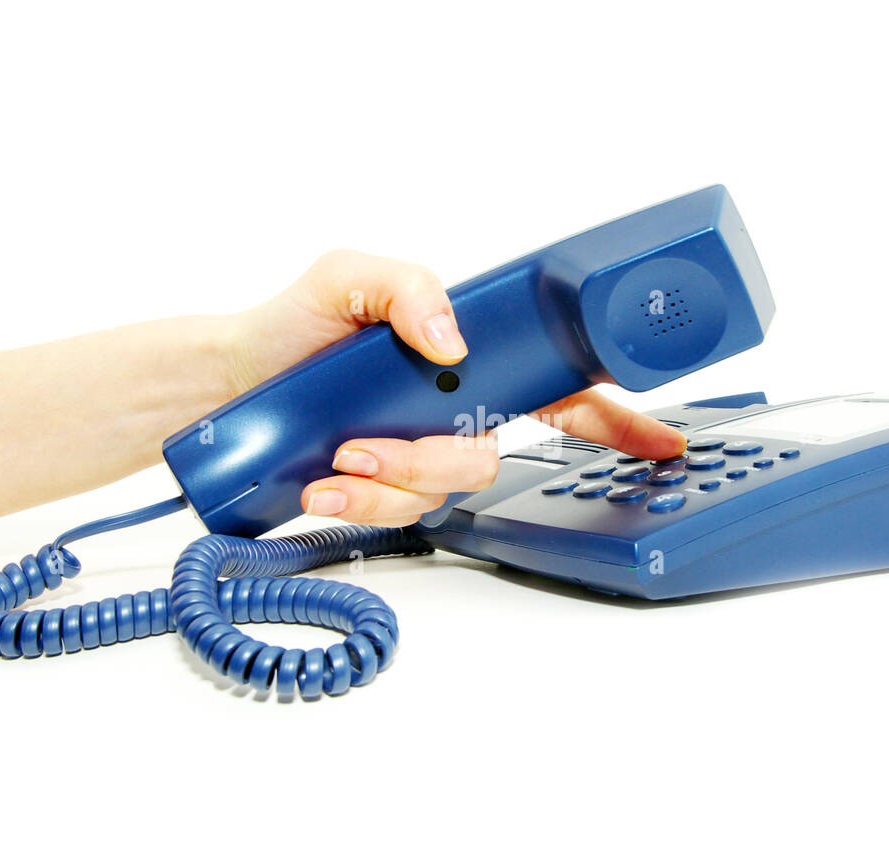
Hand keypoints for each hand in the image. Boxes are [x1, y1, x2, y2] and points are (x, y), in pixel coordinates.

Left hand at [227, 250, 686, 525]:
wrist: (226, 388)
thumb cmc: (290, 327)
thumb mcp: (346, 276)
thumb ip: (407, 286)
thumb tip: (452, 340)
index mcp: (465, 363)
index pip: (557, 392)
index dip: (613, 419)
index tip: (662, 441)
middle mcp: (450, 416)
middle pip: (492, 457)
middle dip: (436, 458)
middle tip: (372, 442)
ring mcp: (415, 458)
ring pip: (443, 492)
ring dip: (387, 480)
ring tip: (336, 458)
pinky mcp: (380, 496)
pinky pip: (396, 518)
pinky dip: (356, 505)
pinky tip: (320, 486)